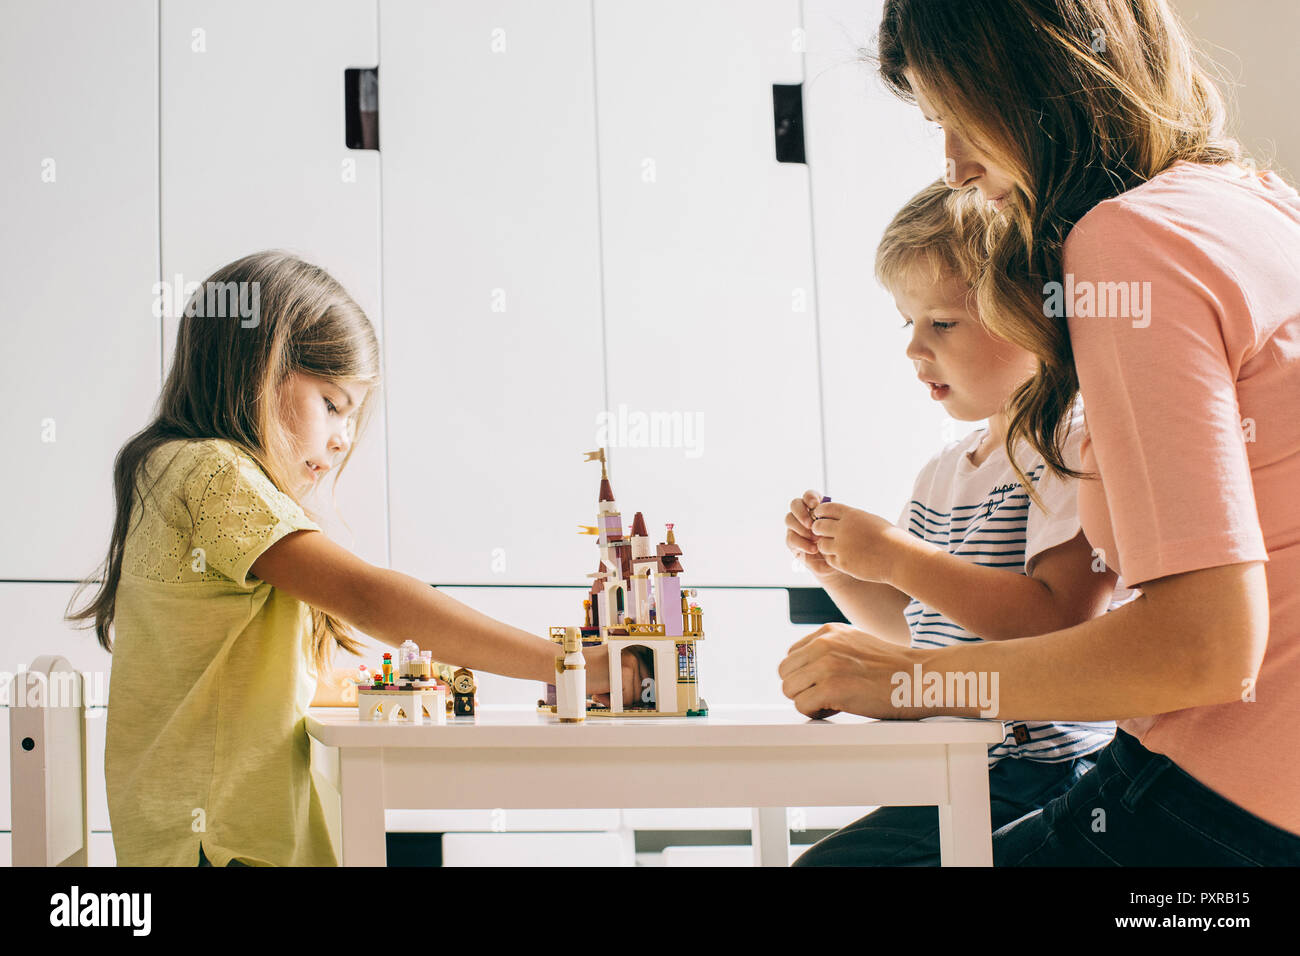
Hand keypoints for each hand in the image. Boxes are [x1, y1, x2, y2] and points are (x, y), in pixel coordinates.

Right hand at [581, 642, 652, 706]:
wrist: (567, 665)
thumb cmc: (586, 669)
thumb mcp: (610, 666)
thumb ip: (625, 675)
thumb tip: (642, 694)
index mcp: (632, 651)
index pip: (646, 679)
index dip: (635, 692)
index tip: (625, 697)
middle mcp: (634, 654)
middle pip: (642, 689)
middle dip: (625, 696)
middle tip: (607, 693)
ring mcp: (631, 662)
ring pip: (635, 696)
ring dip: (617, 699)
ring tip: (601, 691)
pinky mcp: (624, 673)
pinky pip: (626, 700)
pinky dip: (612, 702)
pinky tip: (599, 694)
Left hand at [778, 622, 917, 718]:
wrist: (920, 677)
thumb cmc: (892, 669)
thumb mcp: (855, 644)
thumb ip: (828, 650)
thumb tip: (801, 672)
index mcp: (827, 632)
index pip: (791, 656)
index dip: (805, 675)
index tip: (826, 683)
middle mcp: (823, 643)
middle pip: (785, 673)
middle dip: (802, 688)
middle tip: (826, 696)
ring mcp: (827, 664)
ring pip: (789, 690)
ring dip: (808, 701)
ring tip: (833, 702)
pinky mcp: (832, 687)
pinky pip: (802, 705)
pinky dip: (816, 713)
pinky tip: (837, 709)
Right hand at [785, 490, 843, 582]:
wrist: (836, 565)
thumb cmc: (842, 546)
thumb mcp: (842, 533)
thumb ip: (834, 523)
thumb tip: (826, 516)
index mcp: (817, 508)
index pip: (809, 495)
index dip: (810, 497)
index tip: (815, 505)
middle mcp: (804, 515)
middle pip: (794, 504)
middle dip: (801, 512)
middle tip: (811, 524)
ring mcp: (796, 528)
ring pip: (789, 519)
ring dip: (801, 528)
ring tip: (815, 538)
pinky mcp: (793, 542)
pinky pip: (791, 538)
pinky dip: (802, 543)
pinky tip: (813, 549)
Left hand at [811, 501, 912, 583]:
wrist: (900, 557)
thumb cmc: (890, 538)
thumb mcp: (871, 520)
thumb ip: (853, 519)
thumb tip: (837, 518)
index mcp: (851, 515)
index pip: (825, 508)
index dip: (821, 513)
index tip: (822, 517)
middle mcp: (843, 529)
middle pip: (818, 526)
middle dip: (819, 530)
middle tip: (825, 534)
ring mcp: (841, 546)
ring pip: (821, 544)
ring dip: (826, 546)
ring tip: (837, 548)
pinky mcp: (842, 563)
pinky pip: (829, 559)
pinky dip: (834, 559)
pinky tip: (844, 558)